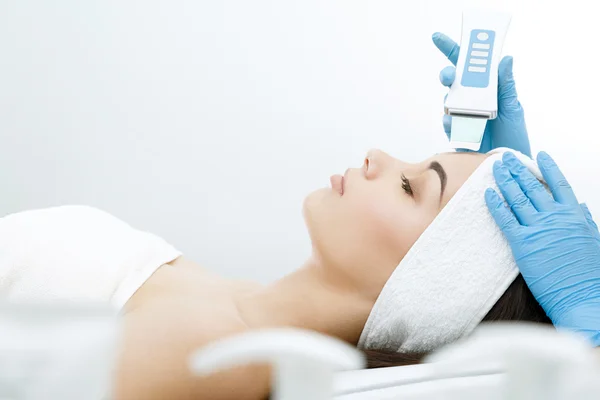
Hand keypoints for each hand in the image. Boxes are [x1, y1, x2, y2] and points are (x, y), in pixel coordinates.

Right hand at [432, 32, 531, 156]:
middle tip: (448, 76)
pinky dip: (450, 121)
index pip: (468, 65)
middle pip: (452, 80)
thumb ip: (506, 85)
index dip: (452, 49)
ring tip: (455, 105)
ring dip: (449, 99)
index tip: (438, 38)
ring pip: (448, 100)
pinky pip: (448, 122)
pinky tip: (456, 123)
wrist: (508, 165)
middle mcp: (471, 99)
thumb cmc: (513, 136)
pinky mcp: (456, 132)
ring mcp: (462, 115)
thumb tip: (505, 59)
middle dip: (447, 74)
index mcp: (486, 88)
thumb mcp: (513, 108)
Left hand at [485, 151, 599, 345]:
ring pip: (517, 197)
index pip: (559, 183)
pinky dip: (495, 204)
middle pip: (532, 186)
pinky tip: (487, 193)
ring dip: (504, 180)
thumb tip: (580, 206)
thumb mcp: (592, 240)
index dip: (548, 167)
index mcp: (574, 215)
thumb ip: (584, 220)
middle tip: (505, 158)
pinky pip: (505, 218)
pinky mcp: (523, 244)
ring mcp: (539, 229)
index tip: (539, 154)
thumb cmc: (589, 273)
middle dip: (517, 169)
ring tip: (495, 168)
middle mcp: (556, 217)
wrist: (582, 296)